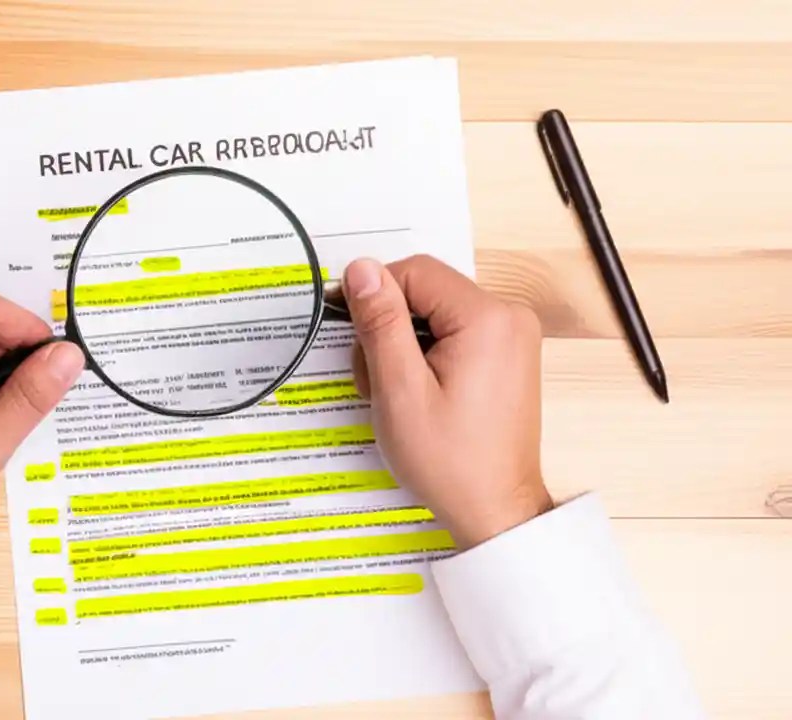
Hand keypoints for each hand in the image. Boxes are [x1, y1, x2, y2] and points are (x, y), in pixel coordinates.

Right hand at [343, 255, 552, 548]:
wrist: (494, 510)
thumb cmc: (451, 461)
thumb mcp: (399, 389)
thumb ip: (381, 322)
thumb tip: (361, 269)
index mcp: (487, 319)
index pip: (415, 272)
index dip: (374, 296)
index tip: (352, 332)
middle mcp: (509, 318)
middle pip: (425, 291)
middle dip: (389, 328)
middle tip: (377, 379)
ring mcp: (511, 337)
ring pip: (434, 313)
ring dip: (403, 346)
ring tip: (396, 394)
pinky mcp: (506, 355)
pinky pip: (453, 333)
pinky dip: (425, 356)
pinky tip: (418, 394)